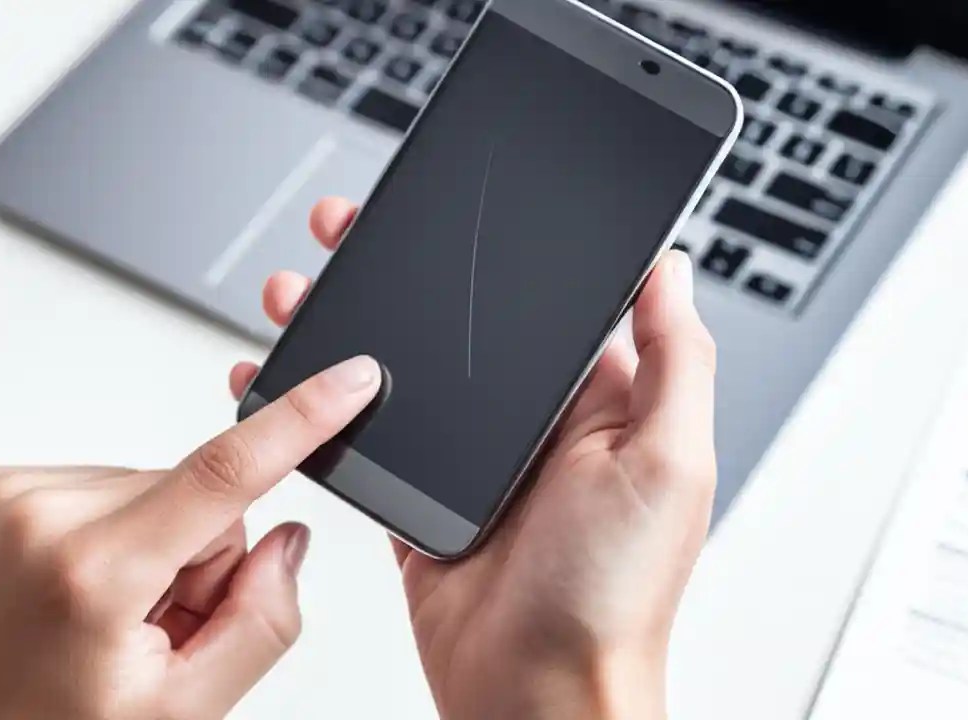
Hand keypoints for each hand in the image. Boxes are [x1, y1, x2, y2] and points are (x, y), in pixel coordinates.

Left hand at [0, 356, 381, 718]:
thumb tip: (289, 539)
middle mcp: (45, 513)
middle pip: (195, 494)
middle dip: (198, 555)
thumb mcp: (175, 713)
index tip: (351, 380)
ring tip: (100, 612)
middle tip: (151, 623)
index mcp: (95, 573)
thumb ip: (259, 623)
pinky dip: (106, 531)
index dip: (302, 419)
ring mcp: (8, 490)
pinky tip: (69, 586)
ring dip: (149, 545)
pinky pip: (99, 484)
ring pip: (150, 488)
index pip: (225, 472)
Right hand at [230, 198, 717, 719]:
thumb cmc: (611, 598)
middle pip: (465, 329)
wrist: (536, 700)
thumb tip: (671, 266)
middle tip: (349, 231)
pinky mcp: (423, 506)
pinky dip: (327, 409)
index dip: (501, 251)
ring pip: (407, 375)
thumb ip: (674, 359)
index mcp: (600, 406)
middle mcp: (538, 429)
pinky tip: (294, 377)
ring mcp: (477, 467)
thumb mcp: (670, 463)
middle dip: (406, 274)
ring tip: (305, 289)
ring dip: (356, 329)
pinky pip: (370, 443)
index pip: (547, 304)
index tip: (453, 206)